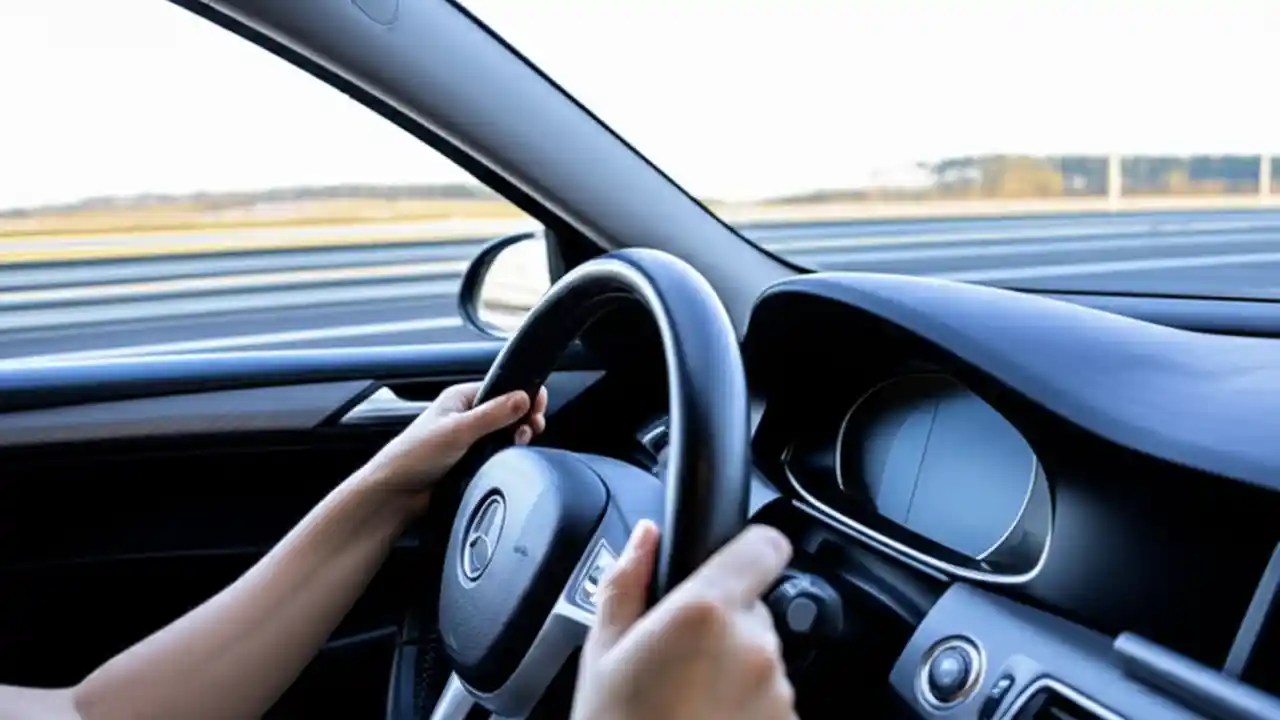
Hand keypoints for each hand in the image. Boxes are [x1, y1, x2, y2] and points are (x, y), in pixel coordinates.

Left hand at [360, 382, 547, 495]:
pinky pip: (499, 454)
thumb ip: (493, 414)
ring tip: (519, 443)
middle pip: (510, 411)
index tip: (537, 406)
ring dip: (517, 438)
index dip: (523, 394)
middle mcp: (467, 416)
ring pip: (506, 434)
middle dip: (524, 418)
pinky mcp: (473, 461)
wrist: (397, 494)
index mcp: (461, 398)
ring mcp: (471, 439)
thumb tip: (523, 397)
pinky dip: (507, 456)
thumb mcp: (458, 430)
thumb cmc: (413, 456)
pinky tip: (507, 460)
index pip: (502, 387)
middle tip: (531, 429)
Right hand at [572, 521, 796, 719]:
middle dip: (722, 626)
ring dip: (734, 671)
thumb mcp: (601, 652)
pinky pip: (769, 701)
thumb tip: (645, 536)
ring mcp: (777, 692)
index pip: (765, 546)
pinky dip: (744, 709)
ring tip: (685, 702)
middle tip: (677, 661)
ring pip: (761, 659)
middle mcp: (753, 646)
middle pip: (753, 609)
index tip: (733, 561)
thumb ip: (628, 582)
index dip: (749, 549)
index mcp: (705, 611)